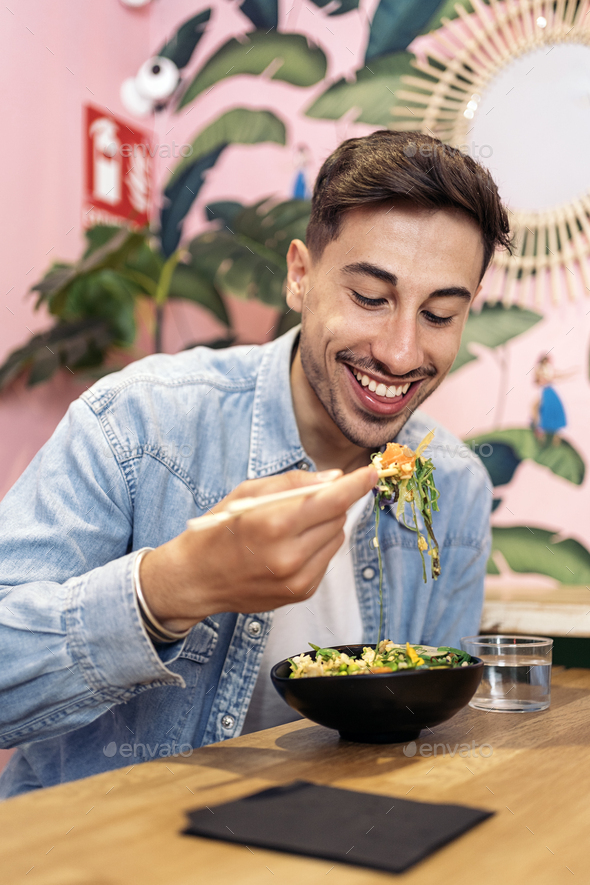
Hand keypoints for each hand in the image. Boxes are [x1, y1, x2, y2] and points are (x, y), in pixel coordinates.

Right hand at [140, 465, 377, 631]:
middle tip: (308, 498)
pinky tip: (291, 546)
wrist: (197, 579)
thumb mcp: (247, 493)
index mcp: (274, 523)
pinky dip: (317, 546)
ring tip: (292, 525)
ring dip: (325, 524)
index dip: (357, 484)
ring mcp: (298, 579)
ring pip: (336, 538)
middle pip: (338, 517)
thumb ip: (294, 483)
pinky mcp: (301, 593)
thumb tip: (335, 478)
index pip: (333, 500)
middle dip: (331, 501)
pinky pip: (327, 559)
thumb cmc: (219, 529)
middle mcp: (290, 555)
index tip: (372, 472)